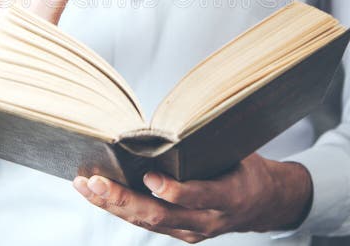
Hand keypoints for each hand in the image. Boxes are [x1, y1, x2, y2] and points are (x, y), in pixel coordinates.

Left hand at [72, 154, 312, 242]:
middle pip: (162, 215)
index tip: (151, 177)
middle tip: (97, 183)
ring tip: (85, 186)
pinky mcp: (180, 233)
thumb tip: (175, 117)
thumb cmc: (246, 168)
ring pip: (147, 222)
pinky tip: (97, 194)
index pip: (200, 196)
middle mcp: (208, 219)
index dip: (175, 190)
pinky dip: (119, 208)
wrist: (263, 203)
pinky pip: (146, 223)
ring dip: (113, 204)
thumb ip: (209, 143)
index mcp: (230, 195)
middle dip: (125, 200)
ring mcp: (192, 231)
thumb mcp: (238, 151)